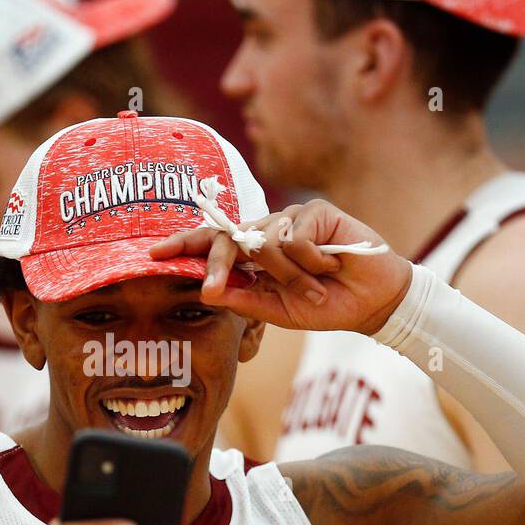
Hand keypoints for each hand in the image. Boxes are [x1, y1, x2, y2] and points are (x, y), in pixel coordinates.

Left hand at [150, 199, 412, 335]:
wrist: (372, 303)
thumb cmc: (325, 306)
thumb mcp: (278, 312)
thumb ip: (245, 300)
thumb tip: (208, 292)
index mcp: (253, 256)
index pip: (213, 244)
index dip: (184, 245)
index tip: (152, 254)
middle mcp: (267, 232)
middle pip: (228, 237)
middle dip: (215, 265)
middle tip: (210, 290)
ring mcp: (291, 218)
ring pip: (264, 243)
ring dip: (288, 276)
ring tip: (315, 287)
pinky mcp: (315, 212)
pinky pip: (293, 238)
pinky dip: (310, 262)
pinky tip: (330, 266)